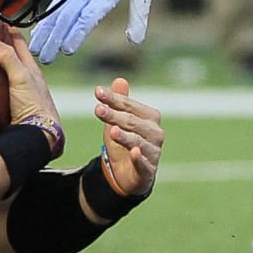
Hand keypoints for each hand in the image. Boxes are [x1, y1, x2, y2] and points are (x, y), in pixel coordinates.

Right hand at [0, 30, 62, 157]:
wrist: (35, 136)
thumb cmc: (35, 107)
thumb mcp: (22, 78)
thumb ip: (8, 59)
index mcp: (30, 71)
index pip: (19, 44)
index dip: (8, 31)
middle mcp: (23, 81)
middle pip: (8, 59)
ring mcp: (15, 95)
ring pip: (0, 77)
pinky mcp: (6, 108)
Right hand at [28, 0, 157, 63]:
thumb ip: (138, 15)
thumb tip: (134, 41)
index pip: (87, 16)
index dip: (76, 33)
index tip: (66, 50)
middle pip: (67, 17)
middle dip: (54, 38)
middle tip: (43, 58)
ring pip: (58, 10)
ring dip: (46, 30)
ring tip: (36, 47)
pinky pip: (58, 1)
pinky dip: (48, 16)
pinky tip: (41, 28)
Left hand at [93, 78, 161, 195]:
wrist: (127, 173)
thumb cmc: (123, 141)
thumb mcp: (118, 121)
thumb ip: (120, 102)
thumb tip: (119, 79)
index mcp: (150, 117)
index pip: (130, 105)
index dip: (114, 99)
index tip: (97, 92)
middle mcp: (155, 133)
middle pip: (132, 122)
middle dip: (114, 115)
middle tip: (98, 109)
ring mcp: (153, 151)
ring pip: (137, 141)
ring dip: (124, 136)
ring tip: (112, 130)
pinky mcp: (148, 170)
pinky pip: (144, 163)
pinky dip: (139, 158)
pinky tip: (134, 152)